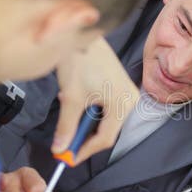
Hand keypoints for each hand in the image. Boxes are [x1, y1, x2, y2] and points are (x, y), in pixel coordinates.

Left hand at [52, 37, 138, 163]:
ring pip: (106, 121)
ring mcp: (127, 92)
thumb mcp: (71, 98)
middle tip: (64, 146)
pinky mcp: (120, 87)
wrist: (81, 32)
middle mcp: (131, 100)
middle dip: (84, 139)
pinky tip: (76, 107)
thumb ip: (66, 127)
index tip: (67, 158)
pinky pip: (107, 109)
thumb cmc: (79, 60)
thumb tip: (60, 149)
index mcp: (123, 104)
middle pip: (107, 131)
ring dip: (86, 125)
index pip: (105, 138)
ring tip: (68, 123)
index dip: (84, 151)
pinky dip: (90, 113)